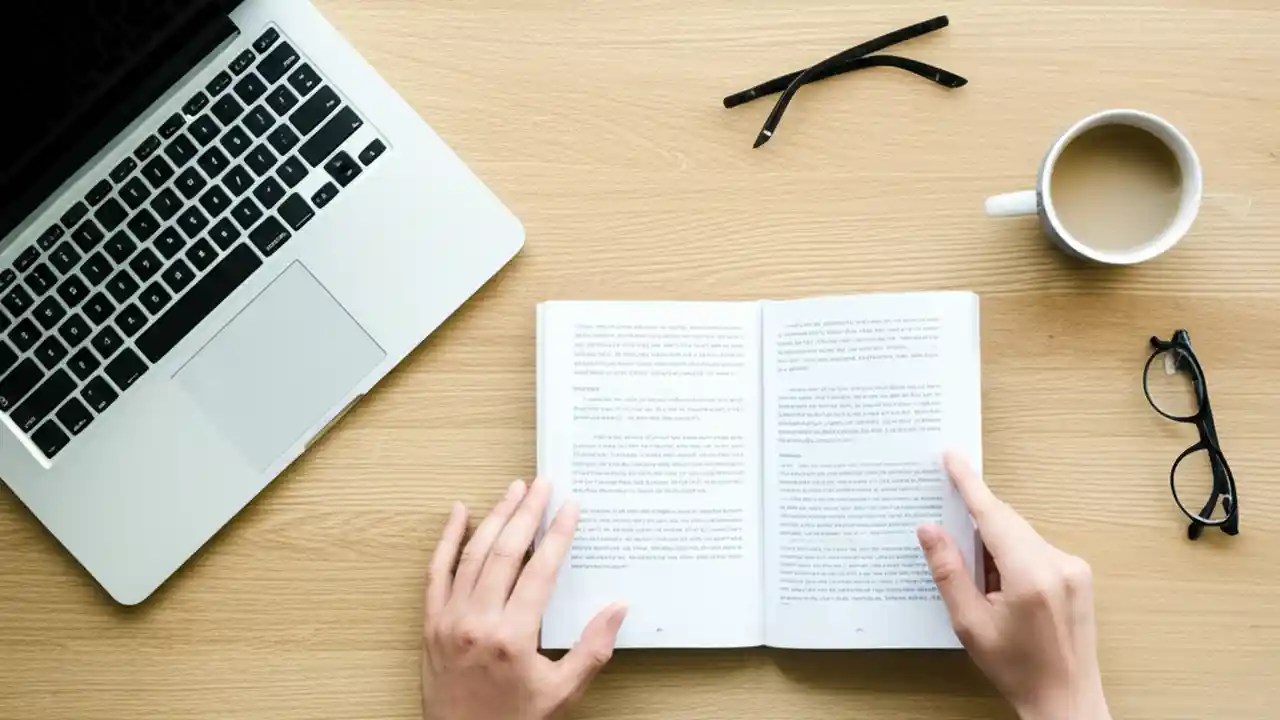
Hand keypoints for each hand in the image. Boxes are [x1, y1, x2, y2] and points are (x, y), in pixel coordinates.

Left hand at [423, 478, 627, 719]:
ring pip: (473, 554)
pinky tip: (458, 513)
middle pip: (506, 551)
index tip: (570, 508)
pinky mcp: (431, 623)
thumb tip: (618, 609)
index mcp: (512, 637)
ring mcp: (449, 619)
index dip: (558, 535)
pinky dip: (447, 539)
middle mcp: (477, 621)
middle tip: (542, 485)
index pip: (540, 570)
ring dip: (495, 517)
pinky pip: (437, 571)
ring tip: (513, 490)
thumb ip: (592, 650)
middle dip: (527, 512)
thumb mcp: (561, 692)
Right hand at [917, 452, 1110, 719]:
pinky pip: (1036, 549)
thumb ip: (948, 570)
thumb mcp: (969, 623)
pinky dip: (1012, 556)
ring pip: (1021, 536)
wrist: (1065, 701)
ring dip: (994, 546)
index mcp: (1030, 575)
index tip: (952, 457)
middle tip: (945, 524)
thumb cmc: (1017, 669)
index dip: (968, 484)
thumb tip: (929, 528)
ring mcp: (1073, 568)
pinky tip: (1001, 588)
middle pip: (1007, 522)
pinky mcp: (1078, 575)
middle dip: (975, 521)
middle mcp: (1058, 564)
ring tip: (981, 586)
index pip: (993, 515)